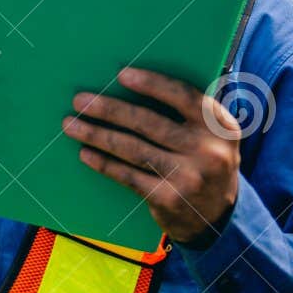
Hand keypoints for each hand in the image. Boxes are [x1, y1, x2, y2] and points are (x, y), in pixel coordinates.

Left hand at [62, 68, 243, 245]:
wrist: (218, 218)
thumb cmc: (204, 162)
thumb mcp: (212, 136)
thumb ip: (188, 113)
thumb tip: (131, 83)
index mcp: (221, 126)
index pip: (185, 97)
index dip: (152, 84)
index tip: (121, 74)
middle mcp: (209, 151)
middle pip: (150, 123)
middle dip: (110, 109)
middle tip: (79, 100)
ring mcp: (189, 178)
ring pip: (133, 149)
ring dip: (97, 135)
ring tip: (71, 125)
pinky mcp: (168, 199)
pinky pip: (128, 175)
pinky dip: (104, 163)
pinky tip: (85, 153)